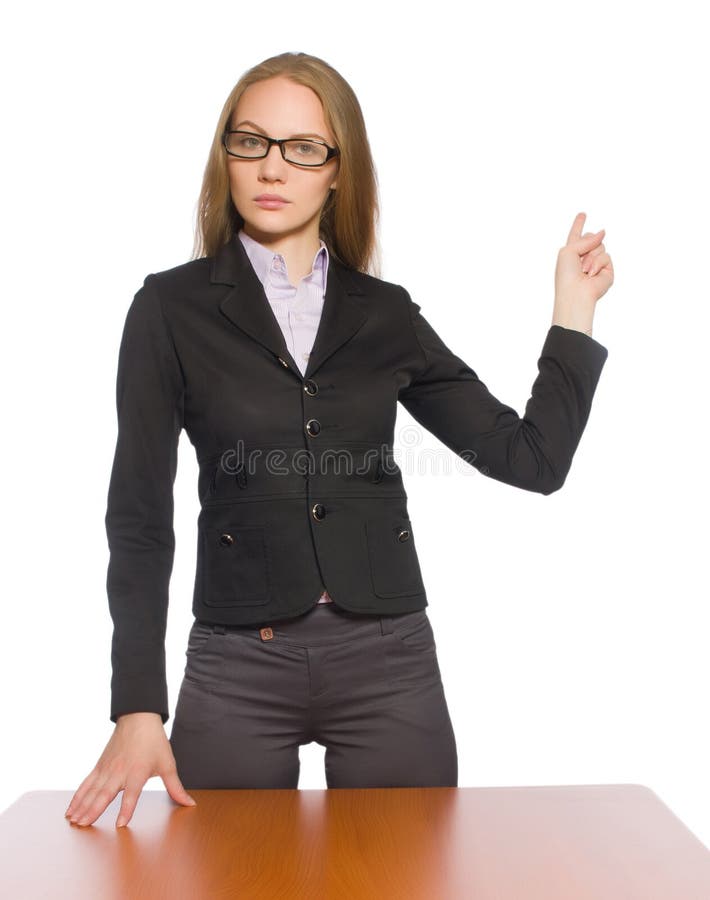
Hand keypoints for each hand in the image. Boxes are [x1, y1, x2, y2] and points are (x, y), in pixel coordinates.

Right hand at [64, 712, 195, 827]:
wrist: (138, 717)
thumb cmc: (155, 742)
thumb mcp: (168, 764)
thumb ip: (176, 788)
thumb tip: (190, 804)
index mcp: (138, 772)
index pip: (132, 794)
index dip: (127, 809)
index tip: (120, 825)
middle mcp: (119, 772)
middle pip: (105, 794)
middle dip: (94, 811)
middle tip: (83, 826)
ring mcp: (107, 769)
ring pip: (92, 790)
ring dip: (82, 806)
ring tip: (73, 822)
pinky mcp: (99, 766)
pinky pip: (86, 783)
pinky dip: (78, 796)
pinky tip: (70, 809)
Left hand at [552, 212, 613, 334]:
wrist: (575, 293)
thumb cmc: (566, 275)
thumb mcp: (568, 250)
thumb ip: (585, 239)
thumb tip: (604, 232)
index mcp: (571, 252)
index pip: (576, 236)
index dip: (578, 225)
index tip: (582, 214)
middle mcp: (584, 257)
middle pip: (592, 237)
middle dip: (587, 245)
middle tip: (579, 262)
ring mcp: (597, 263)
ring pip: (600, 245)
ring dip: (590, 257)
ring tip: (583, 270)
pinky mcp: (607, 270)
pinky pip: (606, 256)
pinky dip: (598, 264)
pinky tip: (591, 274)